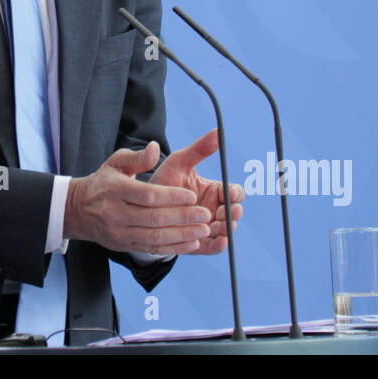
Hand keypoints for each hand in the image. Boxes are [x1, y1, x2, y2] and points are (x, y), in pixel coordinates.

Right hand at [65, 142, 212, 254]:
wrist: (79, 210)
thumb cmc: (104, 183)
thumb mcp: (116, 163)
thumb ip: (138, 157)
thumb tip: (156, 148)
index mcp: (115, 190)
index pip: (147, 195)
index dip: (171, 196)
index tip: (192, 195)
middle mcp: (116, 213)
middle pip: (153, 218)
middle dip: (182, 217)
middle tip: (205, 214)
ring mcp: (120, 232)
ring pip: (155, 237)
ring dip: (182, 235)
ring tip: (204, 229)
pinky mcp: (125, 245)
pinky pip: (152, 249)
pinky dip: (174, 248)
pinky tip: (191, 243)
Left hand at [148, 129, 243, 255]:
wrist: (142, 206)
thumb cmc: (164, 181)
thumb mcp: (180, 162)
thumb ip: (199, 149)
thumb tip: (217, 132)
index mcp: (215, 190)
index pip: (234, 192)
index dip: (235, 194)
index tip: (229, 194)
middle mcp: (214, 209)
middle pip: (233, 213)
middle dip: (233, 213)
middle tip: (225, 212)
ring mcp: (208, 226)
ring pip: (226, 230)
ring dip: (226, 228)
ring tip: (217, 225)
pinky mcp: (199, 242)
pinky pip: (213, 246)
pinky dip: (219, 245)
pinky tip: (219, 241)